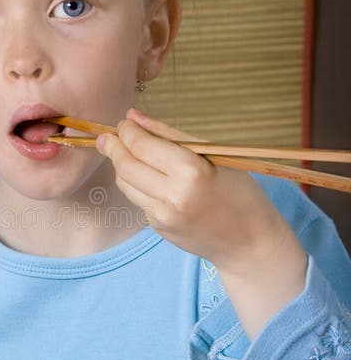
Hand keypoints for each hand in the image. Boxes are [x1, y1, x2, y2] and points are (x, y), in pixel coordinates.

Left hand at [97, 108, 307, 337]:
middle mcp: (172, 196)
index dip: (128, 131)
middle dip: (114, 147)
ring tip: (125, 152)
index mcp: (191, 172)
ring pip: (125, 184)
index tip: (126, 121)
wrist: (249, 242)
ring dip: (121, 165)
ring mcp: (162, 216)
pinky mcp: (159, 228)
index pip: (142, 146)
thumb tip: (135, 117)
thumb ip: (171, 135)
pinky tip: (148, 177)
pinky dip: (137, 184)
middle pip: (125, 166)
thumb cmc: (240, 192)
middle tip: (110, 136)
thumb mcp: (214, 155)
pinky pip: (138, 199)